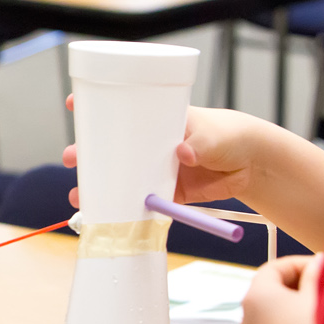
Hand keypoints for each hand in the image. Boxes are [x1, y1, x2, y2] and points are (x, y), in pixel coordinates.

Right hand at [61, 103, 271, 207]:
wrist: (252, 163)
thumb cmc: (229, 135)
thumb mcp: (214, 133)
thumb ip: (200, 142)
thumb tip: (184, 152)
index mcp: (157, 122)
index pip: (121, 111)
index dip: (95, 108)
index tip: (75, 106)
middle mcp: (150, 146)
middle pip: (111, 149)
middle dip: (87, 155)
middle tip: (71, 160)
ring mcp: (156, 170)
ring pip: (121, 179)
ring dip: (99, 188)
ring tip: (80, 197)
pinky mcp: (167, 193)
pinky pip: (141, 203)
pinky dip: (125, 211)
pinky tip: (107, 217)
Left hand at [241, 253, 323, 323]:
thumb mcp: (320, 299)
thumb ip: (317, 275)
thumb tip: (319, 261)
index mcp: (255, 297)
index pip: (274, 267)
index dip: (301, 263)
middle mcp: (247, 317)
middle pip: (272, 287)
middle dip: (301, 282)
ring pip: (276, 308)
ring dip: (300, 302)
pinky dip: (295, 320)